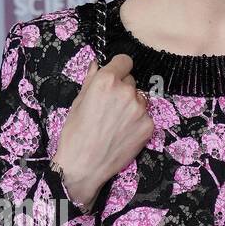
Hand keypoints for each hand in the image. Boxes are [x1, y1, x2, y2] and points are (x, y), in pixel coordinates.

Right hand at [51, 53, 153, 211]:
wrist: (84, 164)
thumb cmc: (75, 132)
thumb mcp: (78, 101)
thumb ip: (91, 79)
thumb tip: (97, 64)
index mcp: (107, 80)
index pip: (124, 61)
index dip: (119, 68)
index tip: (116, 75)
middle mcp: (127, 91)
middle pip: (131, 81)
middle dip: (122, 89)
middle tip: (110, 106)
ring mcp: (140, 109)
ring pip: (139, 99)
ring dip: (131, 105)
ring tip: (116, 122)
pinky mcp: (149, 126)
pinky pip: (145, 116)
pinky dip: (137, 122)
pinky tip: (124, 133)